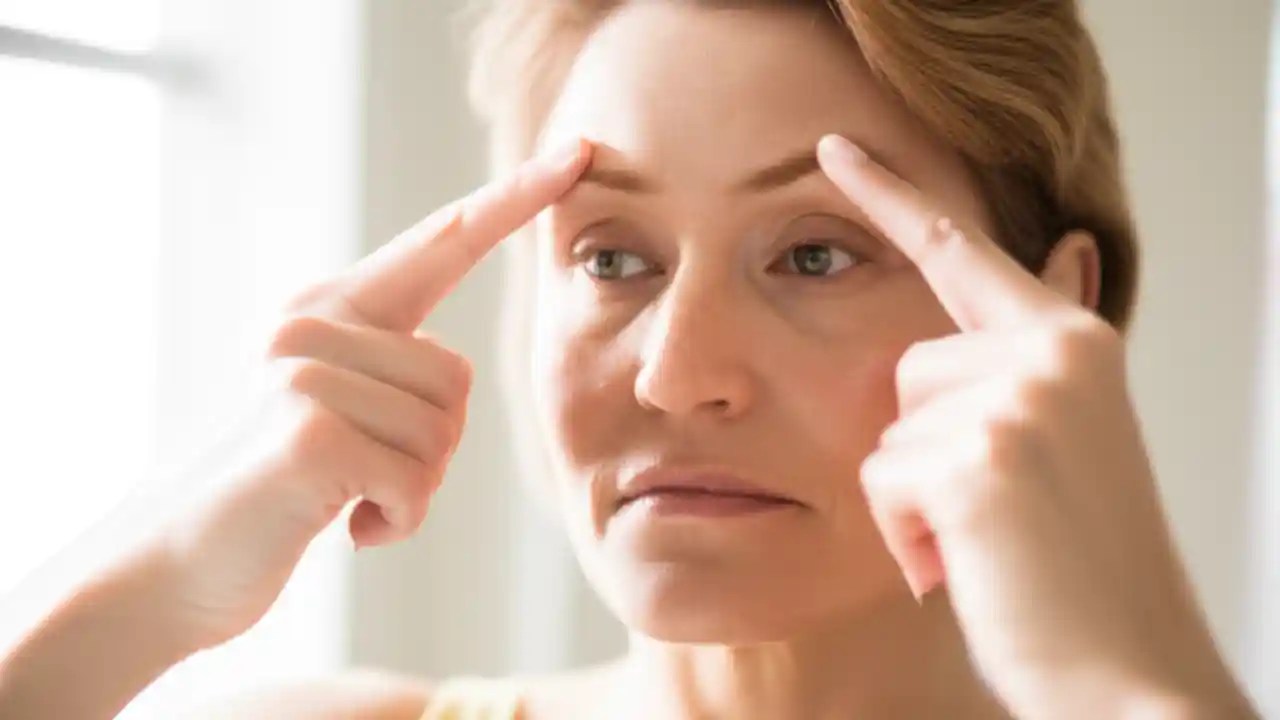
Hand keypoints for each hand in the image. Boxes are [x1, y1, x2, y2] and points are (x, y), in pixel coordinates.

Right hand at [157, 138, 593, 650]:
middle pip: (457, 378)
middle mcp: (311, 321)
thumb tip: (446, 360)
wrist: (186, 557)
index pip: (442, 241)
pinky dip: (396, 521)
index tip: (579, 154)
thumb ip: (394, 364)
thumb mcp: (341, 403)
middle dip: (430, 449)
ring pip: (441, 434)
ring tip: (346, 496)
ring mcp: (304, 371)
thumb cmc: (289, 485)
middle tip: (361, 473)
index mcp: (332, 305)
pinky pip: (415, 484)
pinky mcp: (308, 430)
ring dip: (412, 489)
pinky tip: (346, 526)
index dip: (516, 198)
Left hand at [816, 134, 1253, 718]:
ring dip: (916, 500)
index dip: (892, 195)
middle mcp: (1053, 353)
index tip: (833, 147)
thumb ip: (1022, 364)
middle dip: (923, 452)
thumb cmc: (1080, 570)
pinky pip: (883, 482)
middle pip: (903, 370)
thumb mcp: (1063, 443)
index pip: (963, 251)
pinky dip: (909, 539)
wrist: (1130, 674)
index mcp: (1073, 344)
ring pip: (887, 431)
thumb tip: (1034, 266)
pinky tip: (971, 570)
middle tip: (993, 518)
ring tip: (988, 546)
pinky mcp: (979, 457)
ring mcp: (1018, 400)